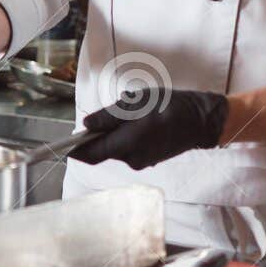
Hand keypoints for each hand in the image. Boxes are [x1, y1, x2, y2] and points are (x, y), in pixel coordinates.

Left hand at [72, 89, 229, 169]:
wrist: (200, 120)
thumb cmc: (168, 107)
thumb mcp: (135, 104)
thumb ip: (108, 116)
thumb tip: (86, 125)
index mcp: (126, 145)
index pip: (90, 155)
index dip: (75, 148)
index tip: (65, 141)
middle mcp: (131, 159)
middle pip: (102, 150)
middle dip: (100, 133)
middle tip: (115, 111)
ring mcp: (141, 161)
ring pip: (115, 148)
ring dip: (116, 132)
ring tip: (135, 113)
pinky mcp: (148, 160)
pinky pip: (128, 148)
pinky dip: (127, 136)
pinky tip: (143, 121)